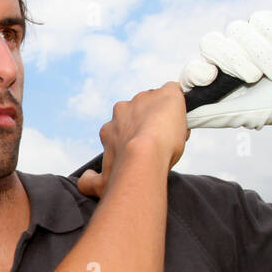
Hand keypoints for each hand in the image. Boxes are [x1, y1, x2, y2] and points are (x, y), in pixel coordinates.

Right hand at [77, 82, 188, 198]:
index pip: (122, 127)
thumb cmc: (124, 173)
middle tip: (159, 140)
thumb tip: (87, 178)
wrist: (143, 157)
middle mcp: (122, 111)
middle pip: (137, 112)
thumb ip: (91, 181)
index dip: (133, 138)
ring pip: (154, 103)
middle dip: (146, 122)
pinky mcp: (167, 94)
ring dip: (162, 114)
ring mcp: (144, 100)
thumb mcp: (100, 182)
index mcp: (109, 128)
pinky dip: (178, 98)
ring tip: (173, 132)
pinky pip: (173, 90)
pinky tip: (183, 111)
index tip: (141, 150)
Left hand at [179, 11, 271, 129]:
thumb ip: (216, 113)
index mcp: (218, 80)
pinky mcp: (265, 22)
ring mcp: (245, 37)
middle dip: (233, 59)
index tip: (211, 76)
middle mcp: (227, 56)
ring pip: (236, 30)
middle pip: (210, 43)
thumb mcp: (250, 113)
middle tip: (255, 77)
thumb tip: (185, 117)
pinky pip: (259, 19)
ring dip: (260, 52)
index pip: (193, 70)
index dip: (197, 70)